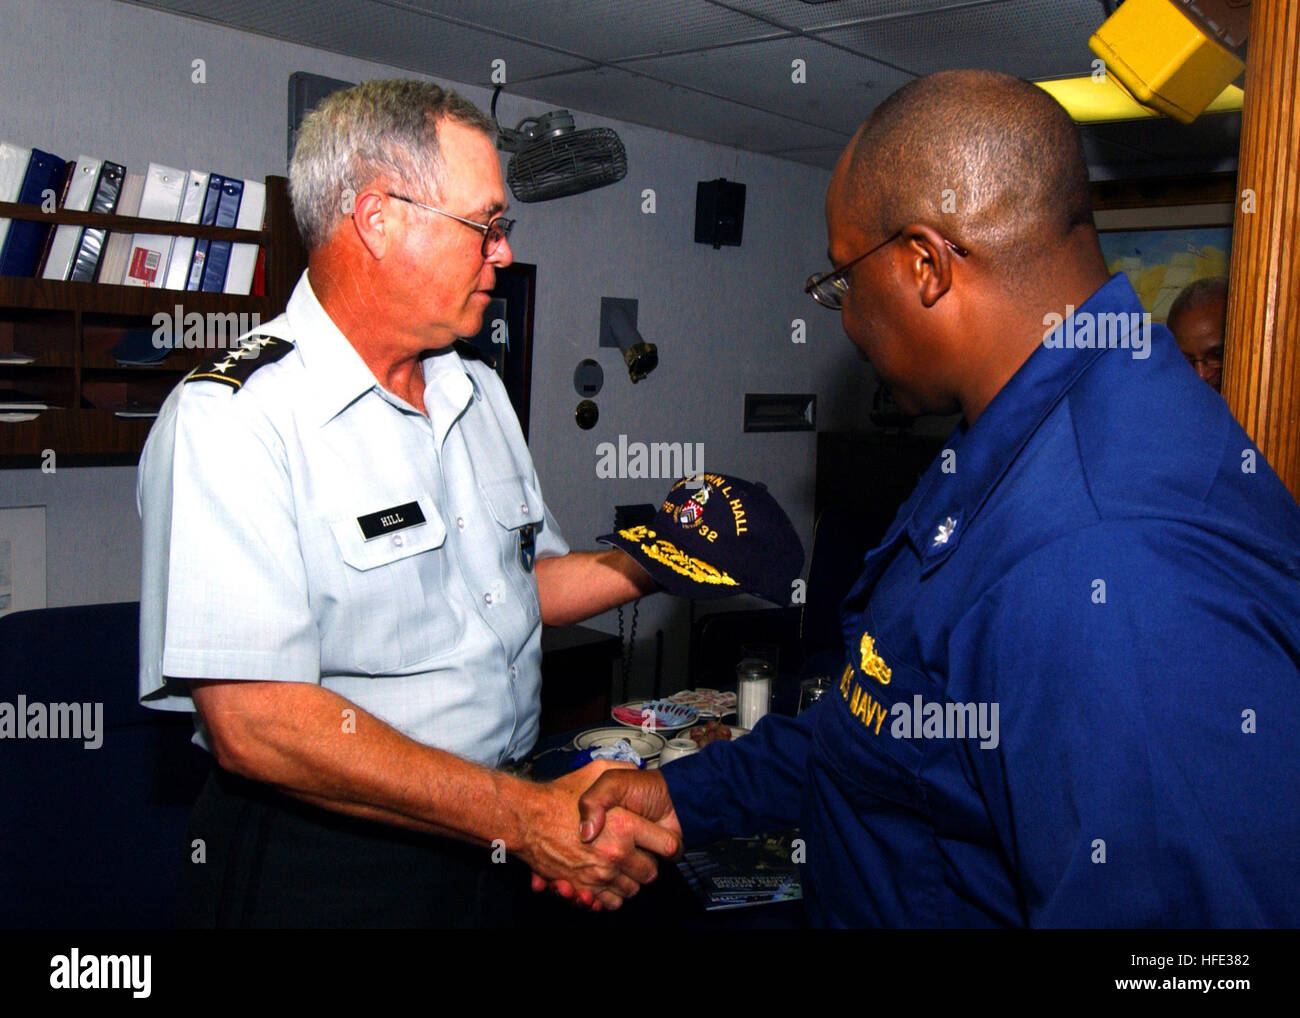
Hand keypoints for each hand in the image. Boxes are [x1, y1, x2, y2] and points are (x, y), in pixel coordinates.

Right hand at [514, 761, 679, 910]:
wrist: (526, 816)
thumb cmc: (560, 795)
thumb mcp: (599, 771)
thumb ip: (624, 770)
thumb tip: (641, 780)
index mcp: (626, 826)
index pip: (668, 847)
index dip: (666, 843)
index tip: (661, 840)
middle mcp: (616, 853)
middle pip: (651, 872)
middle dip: (647, 863)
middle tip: (639, 852)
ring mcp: (601, 874)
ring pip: (632, 889)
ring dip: (630, 881)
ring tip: (622, 866)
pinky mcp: (585, 888)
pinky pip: (610, 902)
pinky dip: (611, 896)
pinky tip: (608, 882)